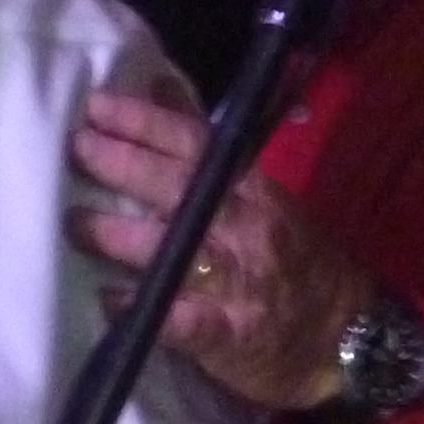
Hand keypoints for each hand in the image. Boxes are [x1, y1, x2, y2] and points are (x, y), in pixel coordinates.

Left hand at [68, 82, 368, 415]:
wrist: (347, 336)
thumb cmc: (292, 258)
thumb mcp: (258, 195)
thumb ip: (203, 147)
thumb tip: (156, 87)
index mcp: (251, 190)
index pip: (194, 144)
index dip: (144, 122)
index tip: (96, 106)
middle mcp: (243, 228)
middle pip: (178, 187)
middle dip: (122, 164)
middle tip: (77, 148)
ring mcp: (236, 282)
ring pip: (171, 250)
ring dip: (116, 234)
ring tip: (75, 224)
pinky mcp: (229, 334)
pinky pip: (178, 320)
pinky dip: (140, 308)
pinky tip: (108, 300)